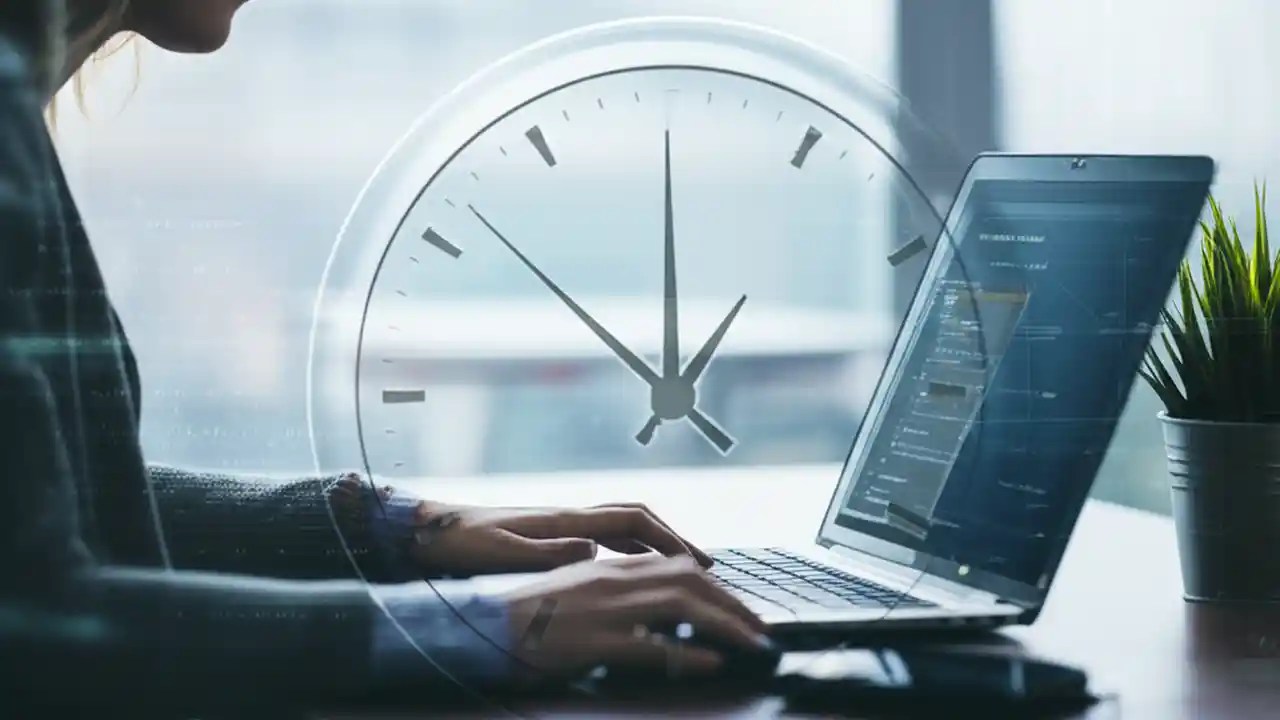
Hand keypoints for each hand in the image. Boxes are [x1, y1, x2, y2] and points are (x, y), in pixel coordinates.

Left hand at [408, 500, 713, 575]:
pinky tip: (631, 571)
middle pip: (635, 519)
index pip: (630, 520)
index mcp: (562, 521)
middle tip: (705, 564)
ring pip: (621, 528)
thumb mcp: (499, 552)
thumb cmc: (457, 544)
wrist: (424, 531)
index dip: (668, 537)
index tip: (696, 559)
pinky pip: (603, 538)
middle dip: (673, 538)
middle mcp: (567, 518)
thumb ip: (545, 554)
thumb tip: (592, 553)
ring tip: (680, 568)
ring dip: (654, 544)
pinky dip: (629, 549)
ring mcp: (558, 525)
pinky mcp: (547, 536)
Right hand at [503, 555, 769, 680]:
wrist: (482, 624)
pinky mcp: (594, 641)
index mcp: (610, 565)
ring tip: (752, 643)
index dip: (715, 585)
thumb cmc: (529, 614)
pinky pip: (652, 645)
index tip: (738, 606)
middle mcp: (613, 578)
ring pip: (681, 606)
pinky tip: (711, 662)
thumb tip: (658, 599)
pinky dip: (687, 653)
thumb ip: (618, 589)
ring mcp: (605, 608)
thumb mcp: (578, 589)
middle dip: (732, 605)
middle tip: (759, 628)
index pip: (677, 566)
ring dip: (725, 624)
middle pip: (689, 581)